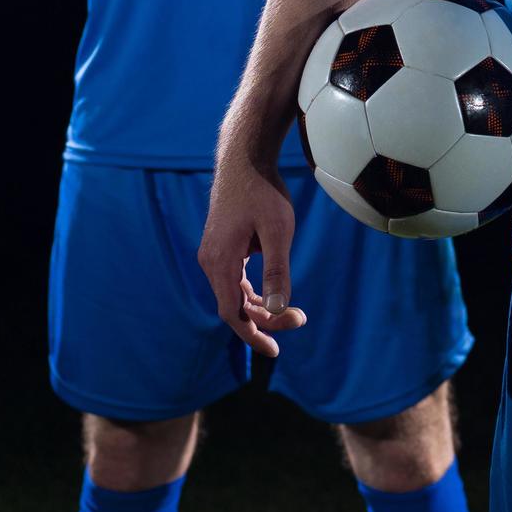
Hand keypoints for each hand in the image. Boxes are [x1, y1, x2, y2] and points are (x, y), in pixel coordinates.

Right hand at [198, 156, 305, 357]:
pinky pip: (235, 280)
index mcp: (220, 262)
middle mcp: (211, 262)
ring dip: (260, 307)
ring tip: (293, 312)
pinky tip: (274, 293)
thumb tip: (276, 309)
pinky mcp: (221, 248)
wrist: (245, 161)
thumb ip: (277, 271)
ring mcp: (213, 255)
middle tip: (300, 319)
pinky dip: (253, 292)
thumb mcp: (278, 231)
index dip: (254, 335)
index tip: (275, 351)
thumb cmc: (263, 192)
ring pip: (234, 295)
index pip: (233, 313)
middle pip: (235, 307)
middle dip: (265, 319)